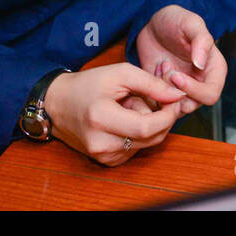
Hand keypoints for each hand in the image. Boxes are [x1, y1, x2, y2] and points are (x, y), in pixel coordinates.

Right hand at [42, 64, 182, 165]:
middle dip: (161, 118)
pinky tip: (126, 119)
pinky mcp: (107, 161)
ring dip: (150, 125)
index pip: (147, 127)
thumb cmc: (88, 84)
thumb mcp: (120, 73)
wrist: (57, 104)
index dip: (168, 115)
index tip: (174, 99)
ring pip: (147, 144)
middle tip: (153, 97)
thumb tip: (178, 95)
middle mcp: (101, 144)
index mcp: (101, 119)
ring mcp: (103, 156)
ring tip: (132, 106)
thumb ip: (151, 84)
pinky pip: (137, 149)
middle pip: (151, 138)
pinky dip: (139, 134)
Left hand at [135, 4, 227, 117]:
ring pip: (173, 108)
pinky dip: (151, 92)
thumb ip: (201, 41)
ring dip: (162, 91)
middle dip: (174, 91)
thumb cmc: (176, 20)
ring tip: (160, 65)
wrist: (153, 23)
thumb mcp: (191, 23)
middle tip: (164, 67)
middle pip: (192, 105)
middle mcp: (199, 83)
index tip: (176, 75)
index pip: (210, 94)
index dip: (194, 90)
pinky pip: (157, 105)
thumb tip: (201, 64)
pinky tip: (153, 69)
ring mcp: (180, 90)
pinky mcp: (163, 92)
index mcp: (213, 70)